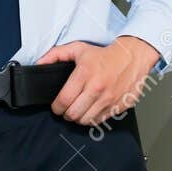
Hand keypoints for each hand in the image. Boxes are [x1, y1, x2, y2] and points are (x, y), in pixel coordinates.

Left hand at [37, 35, 160, 125]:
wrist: (132, 57)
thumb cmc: (104, 54)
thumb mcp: (77, 49)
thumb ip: (55, 55)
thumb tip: (39, 64)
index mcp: (85, 74)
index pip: (63, 101)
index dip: (56, 107)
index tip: (56, 106)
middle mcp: (97, 88)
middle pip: (73, 114)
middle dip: (66, 113)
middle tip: (67, 108)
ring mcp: (109, 99)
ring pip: (85, 121)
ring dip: (79, 118)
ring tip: (79, 110)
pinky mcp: (118, 106)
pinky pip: (99, 121)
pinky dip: (92, 119)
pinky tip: (91, 110)